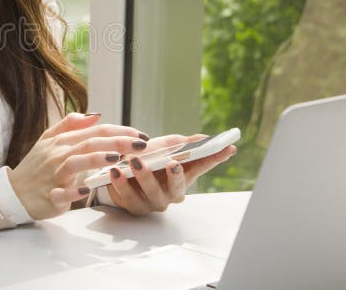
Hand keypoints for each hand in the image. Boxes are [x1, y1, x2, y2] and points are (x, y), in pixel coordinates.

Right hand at [7, 112, 149, 219]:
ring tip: (117, 158)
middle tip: (142, 144)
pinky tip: (88, 190)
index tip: (141, 134)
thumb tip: (96, 115)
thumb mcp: (48, 139)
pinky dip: (74, 192)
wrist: (13, 193)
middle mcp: (57, 155)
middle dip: (118, 142)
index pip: (94, 131)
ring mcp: (53, 175)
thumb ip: (70, 124)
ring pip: (76, 162)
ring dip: (96, 159)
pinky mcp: (49, 196)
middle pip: (90, 143)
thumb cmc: (35, 166)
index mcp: (61, 141)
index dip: (119, 130)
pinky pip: (62, 193)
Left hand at [105, 134, 236, 216]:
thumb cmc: (145, 160)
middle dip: (176, 176)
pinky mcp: (135, 207)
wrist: (119, 174)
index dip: (215, 158)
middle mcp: (171, 193)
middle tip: (172, 163)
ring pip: (152, 192)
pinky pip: (128, 197)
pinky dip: (121, 184)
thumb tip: (202, 138)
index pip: (202, 166)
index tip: (229, 148)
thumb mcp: (162, 148)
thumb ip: (180, 144)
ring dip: (144, 176)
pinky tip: (116, 171)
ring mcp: (154, 202)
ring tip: (135, 161)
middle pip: (178, 187)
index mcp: (182, 176)